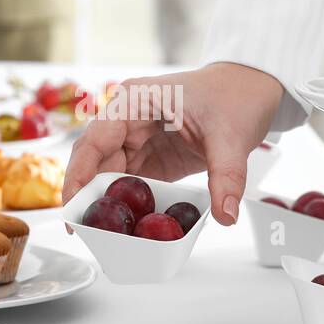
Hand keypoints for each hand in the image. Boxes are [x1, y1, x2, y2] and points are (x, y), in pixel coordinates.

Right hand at [62, 62, 282, 224]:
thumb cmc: (235, 96)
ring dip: (106, 203)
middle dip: (87, 195)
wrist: (250, 89)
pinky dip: (128, 203)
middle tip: (82, 232)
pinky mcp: (150, 157)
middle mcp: (127, 119)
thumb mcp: (231, 136)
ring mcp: (136, 138)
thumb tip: (225, 216)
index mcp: (134, 101)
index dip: (78, 175)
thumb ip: (226, 177)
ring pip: (108, 175)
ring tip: (103, 235)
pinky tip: (128, 225)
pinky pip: (130, 183)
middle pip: (94, 161)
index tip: (73, 206)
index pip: (94, 140)